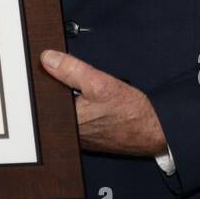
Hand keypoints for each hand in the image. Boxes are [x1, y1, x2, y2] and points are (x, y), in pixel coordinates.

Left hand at [40, 49, 167, 155]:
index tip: (54, 69)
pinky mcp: (90, 139)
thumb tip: (48, 59)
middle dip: (62, 89)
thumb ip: (71, 70)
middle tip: (79, 82)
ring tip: (90, 94)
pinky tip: (98, 106)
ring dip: (74, 100)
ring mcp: (81, 138)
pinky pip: (80, 120)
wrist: (154, 131)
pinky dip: (85, 110)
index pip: (45, 97)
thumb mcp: (101, 83)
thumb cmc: (133, 113)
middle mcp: (72, 133)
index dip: (48, 80)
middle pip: (56, 104)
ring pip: (67, 112)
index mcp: (69, 121)